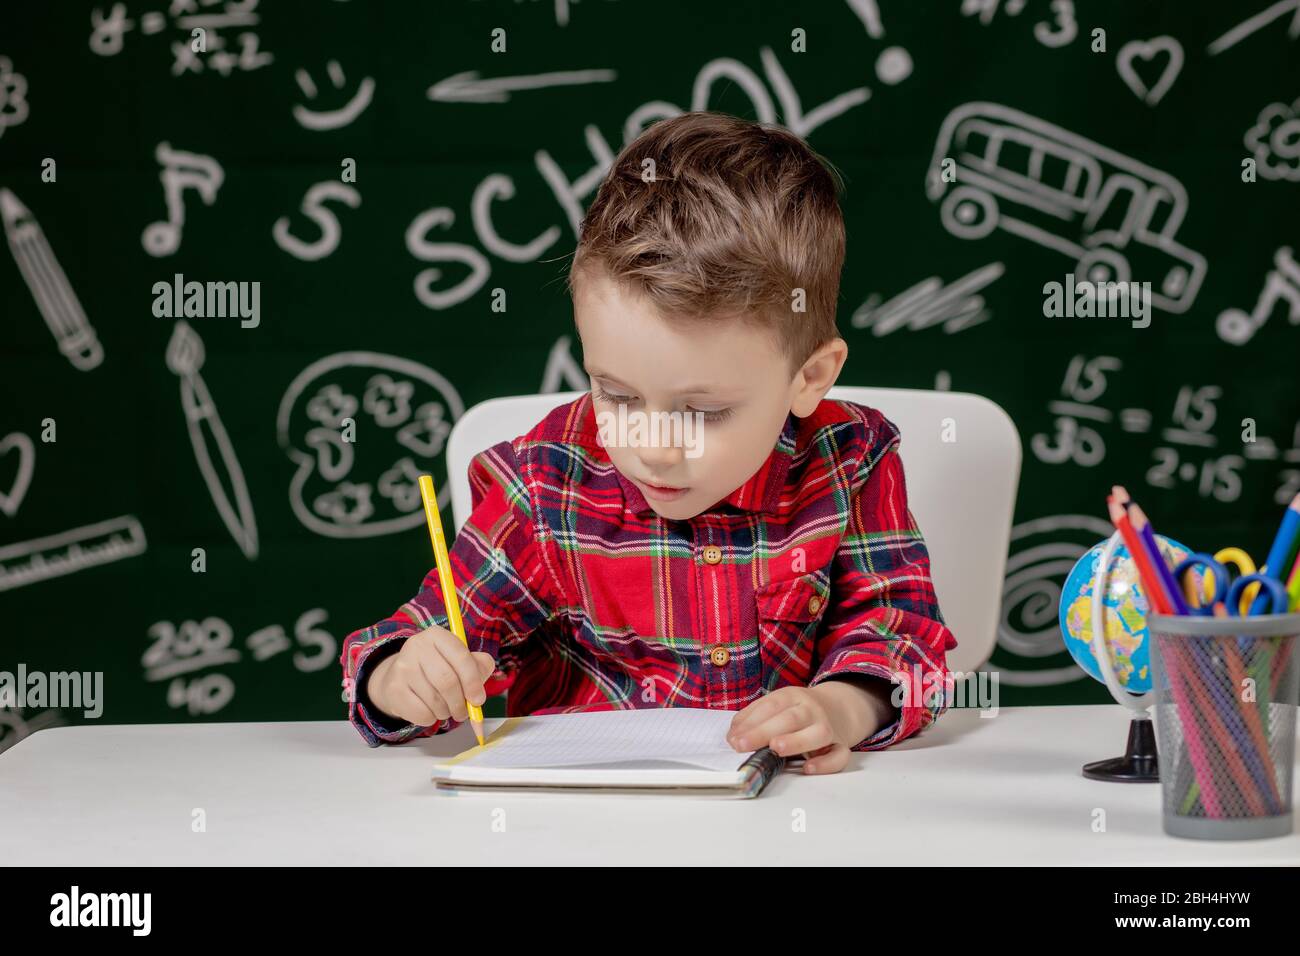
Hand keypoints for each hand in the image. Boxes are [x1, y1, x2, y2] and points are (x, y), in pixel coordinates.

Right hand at [366, 625, 495, 726]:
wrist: (399, 679)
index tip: (478, 700)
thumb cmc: (438, 669)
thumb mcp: (460, 661)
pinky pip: (422, 713)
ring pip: (435, 700)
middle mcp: (417, 646)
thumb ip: (478, 668)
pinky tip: (429, 710)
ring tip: (446, 709)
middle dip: (460, 703)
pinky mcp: (394, 689)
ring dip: (447, 712)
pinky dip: (431, 718)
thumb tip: (479, 691)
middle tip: (464, 713)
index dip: (473, 682)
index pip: (461, 657)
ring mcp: (402, 667)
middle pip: (447, 681)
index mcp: (437, 635)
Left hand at [725, 686, 850, 774]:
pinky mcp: (841, 746)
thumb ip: (753, 718)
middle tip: (743, 745)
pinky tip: (808, 768)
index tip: (734, 739)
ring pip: (818, 733)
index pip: (771, 706)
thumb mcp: (776, 705)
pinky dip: (826, 763)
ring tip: (776, 749)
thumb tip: (733, 737)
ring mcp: (828, 727)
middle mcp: (812, 710)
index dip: (751, 722)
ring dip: (796, 741)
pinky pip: (839, 755)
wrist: (838, 708)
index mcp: (793, 696)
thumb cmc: (798, 711)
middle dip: (764, 732)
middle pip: (790, 718)